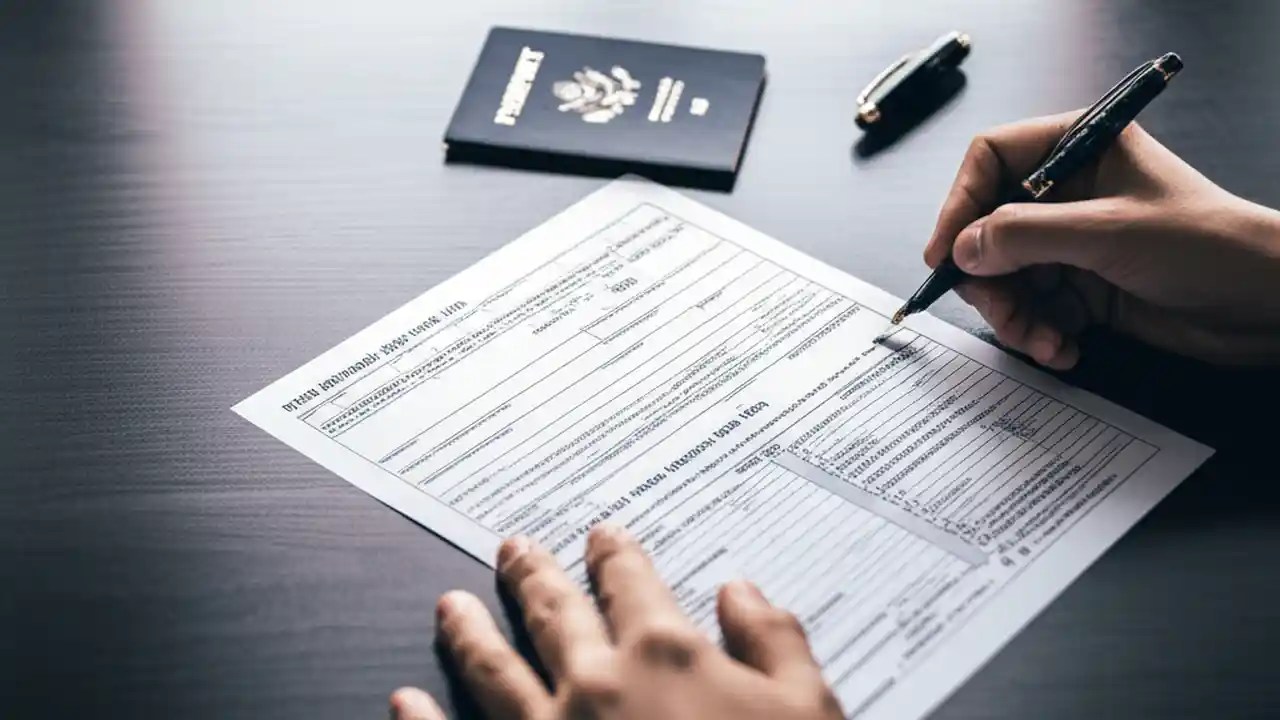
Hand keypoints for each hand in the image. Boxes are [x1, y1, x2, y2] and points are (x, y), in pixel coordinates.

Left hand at [389, 525, 842, 719]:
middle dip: (532, 575)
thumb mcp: (810, 710)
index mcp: (666, 654)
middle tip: (511, 548)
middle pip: (554, 611)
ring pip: (492, 667)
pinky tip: (403, 699)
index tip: (602, 537)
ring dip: (469, 630)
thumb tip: (743, 591)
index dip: (616, 555)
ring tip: (449, 604)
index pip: (633, 583)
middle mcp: (595, 682)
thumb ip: (775, 643)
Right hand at [924, 110, 1279, 367]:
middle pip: (988, 228)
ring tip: (1043, 341)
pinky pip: (1035, 309)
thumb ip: (1023, 235)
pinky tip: (1064, 349)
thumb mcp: (1106, 232)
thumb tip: (961, 249)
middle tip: (1000, 310)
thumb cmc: (1207, 245)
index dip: (960, 204)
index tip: (946, 253)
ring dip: (1016, 316)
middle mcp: (1069, 191)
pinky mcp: (1085, 287)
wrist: (1264, 304)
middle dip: (990, 278)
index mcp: (1078, 147)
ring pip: (1006, 276)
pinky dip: (1039, 334)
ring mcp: (1074, 241)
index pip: (990, 160)